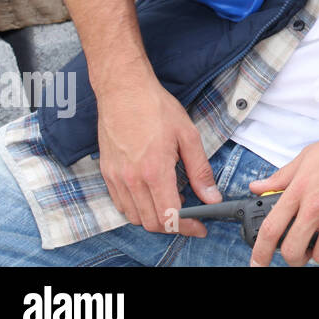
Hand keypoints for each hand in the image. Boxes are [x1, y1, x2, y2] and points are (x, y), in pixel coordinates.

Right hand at [96, 71, 221, 237]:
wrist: (123, 91)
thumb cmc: (156, 108)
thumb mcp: (188, 136)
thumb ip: (200, 170)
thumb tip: (211, 196)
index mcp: (154, 171)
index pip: (170, 215)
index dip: (187, 227)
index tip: (200, 227)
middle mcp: (131, 180)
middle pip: (151, 222)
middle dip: (173, 226)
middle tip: (190, 217)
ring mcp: (116, 178)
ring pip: (134, 216)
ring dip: (154, 219)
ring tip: (173, 203)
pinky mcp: (107, 174)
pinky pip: (121, 204)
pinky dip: (137, 208)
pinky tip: (152, 195)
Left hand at [246, 110, 318, 266]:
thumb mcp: (308, 156)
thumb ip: (282, 176)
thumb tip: (258, 188)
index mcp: (299, 189)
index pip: (271, 228)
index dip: (260, 252)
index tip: (257, 263)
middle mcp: (317, 206)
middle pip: (293, 251)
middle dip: (294, 258)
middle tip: (301, 252)